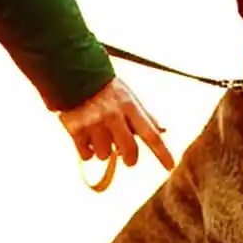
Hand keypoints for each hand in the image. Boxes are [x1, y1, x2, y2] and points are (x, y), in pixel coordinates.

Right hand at [58, 76, 174, 170]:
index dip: (162, 153)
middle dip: (130, 159)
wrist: (72, 75)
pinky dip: (88, 152)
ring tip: (100, 137)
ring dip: (104, 151)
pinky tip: (87, 140)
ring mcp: (94, 123)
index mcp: (130, 106)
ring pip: (105, 155)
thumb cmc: (106, 91)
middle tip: (128, 159)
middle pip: (129, 149)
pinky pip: (87, 155)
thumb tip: (164, 130)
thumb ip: (145, 116)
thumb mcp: (128, 97)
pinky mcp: (75, 130)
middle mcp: (113, 115)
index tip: (170, 167)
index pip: (151, 133)